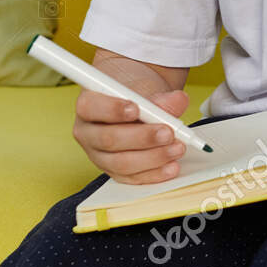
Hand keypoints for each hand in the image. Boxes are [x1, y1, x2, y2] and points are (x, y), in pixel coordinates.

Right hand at [72, 86, 191, 184]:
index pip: (91, 107)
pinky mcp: (114, 172)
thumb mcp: (146, 88)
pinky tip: (171, 166)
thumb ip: (160, 97)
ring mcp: (99, 156)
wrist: (142, 107)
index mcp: (88, 105)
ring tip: (176, 148)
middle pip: (108, 139)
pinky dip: (155, 173)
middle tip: (167, 133)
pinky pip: (132, 178)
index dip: (112, 110)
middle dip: (142, 138)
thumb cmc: (137, 95)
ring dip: (153, 157)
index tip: (136, 109)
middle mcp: (88, 133)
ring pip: (121, 163)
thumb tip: (177, 101)